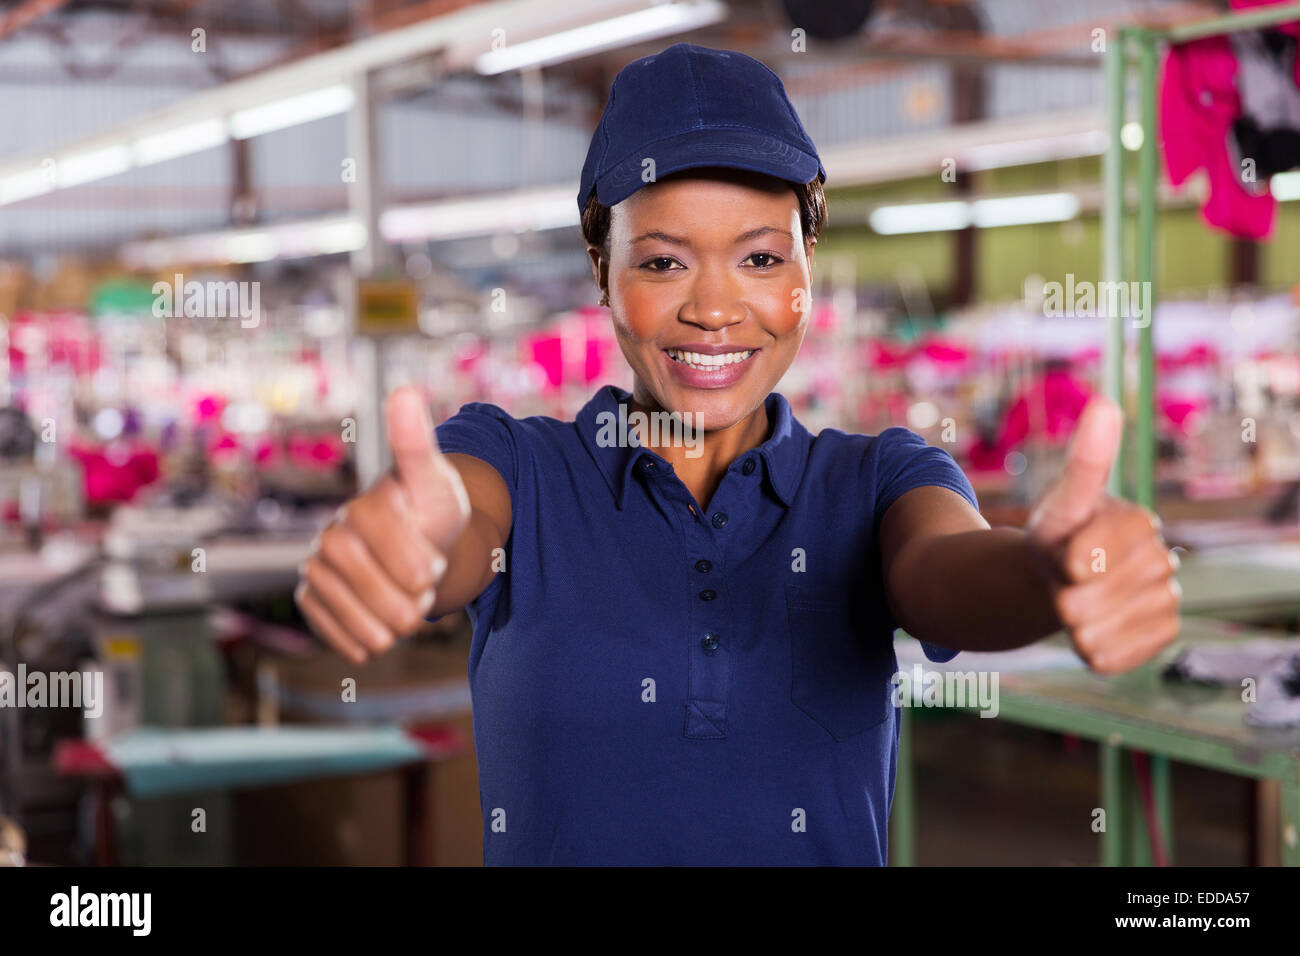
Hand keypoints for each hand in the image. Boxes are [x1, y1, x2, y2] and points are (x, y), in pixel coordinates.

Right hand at [294, 386, 471, 662]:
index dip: (427, 568)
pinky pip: (347, 641)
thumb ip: (417, 445)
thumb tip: (404, 389)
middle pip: (389, 602)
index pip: (409, 566)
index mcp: (363, 510)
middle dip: (418, 600)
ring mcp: (317, 571)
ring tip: (405, 597)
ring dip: (400, 622)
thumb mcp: (435, 481)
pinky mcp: (312, 601)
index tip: (435, 560)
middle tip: (423, 581)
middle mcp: (331, 538)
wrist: (416, 543)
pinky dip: (372, 639)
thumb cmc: (430, 510)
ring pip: (373, 629)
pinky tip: (381, 620)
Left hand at [1025, 397, 1180, 673]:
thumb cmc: (1058, 535)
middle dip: (1068, 593)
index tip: (1063, 558)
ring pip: (1106, 629)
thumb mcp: (1060, 502)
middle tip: (1062, 586)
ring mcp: (1165, 599)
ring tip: (1069, 609)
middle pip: (1103, 593)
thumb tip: (1104, 403)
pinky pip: (1118, 658)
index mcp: (1138, 522)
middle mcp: (1162, 559)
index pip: (1103, 550)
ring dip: (1075, 625)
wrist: (1058, 581)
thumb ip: (1085, 463)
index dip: (1076, 558)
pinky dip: (1093, 652)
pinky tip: (1087, 634)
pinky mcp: (1160, 634)